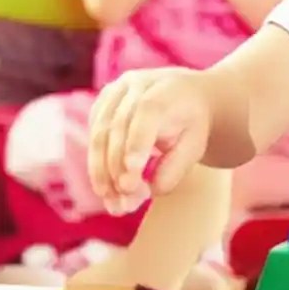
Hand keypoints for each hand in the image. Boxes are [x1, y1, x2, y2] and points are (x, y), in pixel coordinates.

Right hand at [87, 67, 212, 213]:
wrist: (186, 96)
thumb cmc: (192, 125)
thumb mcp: (194, 146)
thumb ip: (174, 168)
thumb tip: (149, 190)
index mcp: (166, 90)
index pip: (147, 113)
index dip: (136, 143)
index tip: (131, 175)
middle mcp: (136, 85)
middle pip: (118, 128)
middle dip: (117, 169)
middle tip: (124, 204)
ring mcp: (115, 92)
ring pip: (99, 134)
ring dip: (101, 172)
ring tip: (113, 203)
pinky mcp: (101, 104)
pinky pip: (94, 136)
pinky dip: (97, 164)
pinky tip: (107, 189)